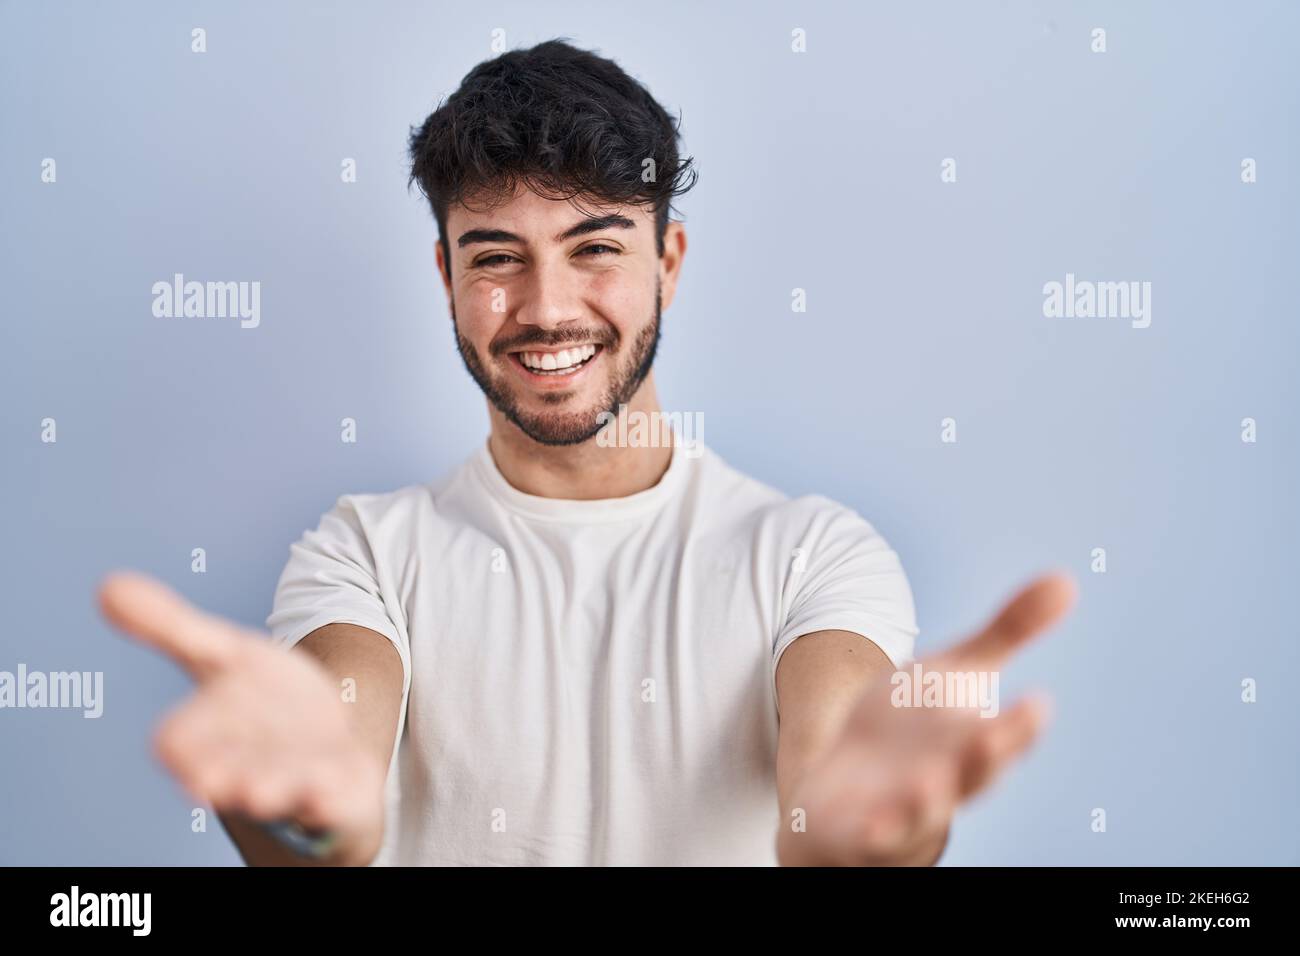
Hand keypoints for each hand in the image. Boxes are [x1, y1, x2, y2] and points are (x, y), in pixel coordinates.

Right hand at [98, 572, 386, 865]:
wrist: (329, 742)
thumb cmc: (264, 705)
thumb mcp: (224, 656)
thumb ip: (172, 628)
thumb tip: (107, 585)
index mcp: (206, 739)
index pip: (179, 744)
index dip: (176, 743)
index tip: (167, 742)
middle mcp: (243, 770)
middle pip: (221, 778)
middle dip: (219, 779)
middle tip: (212, 782)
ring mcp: (291, 787)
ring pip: (277, 795)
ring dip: (271, 791)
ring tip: (264, 791)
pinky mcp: (336, 798)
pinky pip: (332, 806)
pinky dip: (329, 800)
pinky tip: (328, 789)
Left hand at [776, 573, 1075, 865]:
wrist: (844, 789)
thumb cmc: (910, 733)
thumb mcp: (952, 674)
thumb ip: (1006, 634)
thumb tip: (1067, 579)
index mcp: (970, 744)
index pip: (1003, 736)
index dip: (1019, 724)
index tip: (1037, 700)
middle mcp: (945, 784)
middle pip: (972, 776)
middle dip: (986, 758)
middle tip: (997, 737)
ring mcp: (901, 814)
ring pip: (922, 814)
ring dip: (927, 801)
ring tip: (929, 783)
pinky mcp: (858, 835)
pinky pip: (867, 841)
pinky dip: (873, 835)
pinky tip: (870, 827)